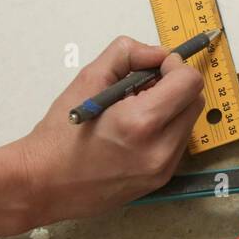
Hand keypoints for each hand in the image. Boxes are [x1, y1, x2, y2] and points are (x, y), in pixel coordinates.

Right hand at [12, 37, 205, 225]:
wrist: (43, 185)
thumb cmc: (59, 138)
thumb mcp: (87, 80)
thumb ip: (126, 55)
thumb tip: (156, 53)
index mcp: (141, 122)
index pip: (189, 82)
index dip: (175, 66)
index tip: (157, 65)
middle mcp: (159, 149)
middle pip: (196, 100)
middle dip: (175, 85)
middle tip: (143, 86)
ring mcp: (162, 168)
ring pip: (189, 122)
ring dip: (172, 107)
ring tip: (134, 109)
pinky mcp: (160, 179)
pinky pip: (178, 142)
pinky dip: (165, 128)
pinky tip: (135, 130)